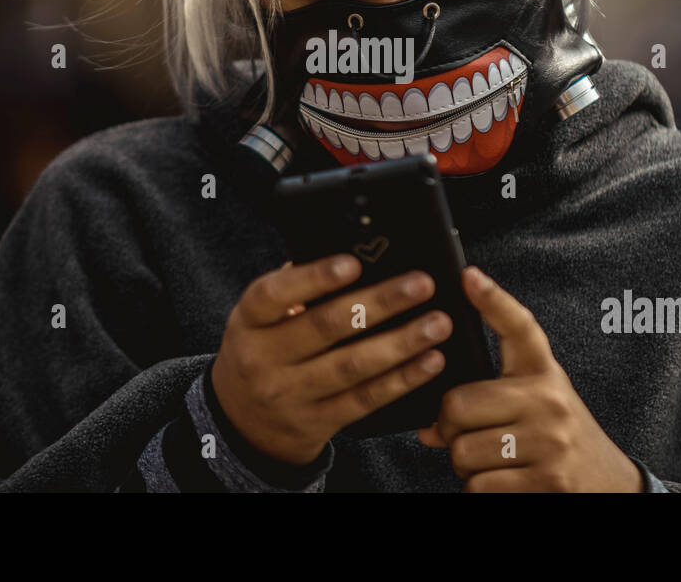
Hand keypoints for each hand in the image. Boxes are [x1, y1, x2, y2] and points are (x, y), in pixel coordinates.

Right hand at [211, 254, 451, 465]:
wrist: (242, 424)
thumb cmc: (264, 350)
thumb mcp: (261, 319)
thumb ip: (296, 291)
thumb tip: (357, 257)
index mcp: (248, 321)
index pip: (275, 294)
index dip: (315, 278)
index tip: (355, 262)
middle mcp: (262, 359)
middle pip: (325, 327)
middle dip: (381, 303)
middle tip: (422, 284)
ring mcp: (289, 395)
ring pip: (352, 366)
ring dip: (401, 343)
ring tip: (437, 323)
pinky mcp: (316, 423)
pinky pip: (365, 400)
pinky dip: (402, 380)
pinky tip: (430, 362)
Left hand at [416, 266, 643, 491]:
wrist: (610, 483)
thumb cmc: (557, 437)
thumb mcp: (535, 402)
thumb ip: (485, 401)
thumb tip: (428, 428)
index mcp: (543, 371)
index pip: (519, 326)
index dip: (492, 298)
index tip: (468, 275)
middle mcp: (549, 399)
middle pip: (458, 405)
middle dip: (449, 427)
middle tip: (464, 434)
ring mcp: (550, 441)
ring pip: (463, 451)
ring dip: (464, 463)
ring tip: (490, 459)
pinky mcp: (548, 480)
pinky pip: (478, 485)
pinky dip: (478, 488)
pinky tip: (502, 481)